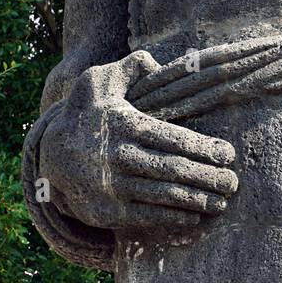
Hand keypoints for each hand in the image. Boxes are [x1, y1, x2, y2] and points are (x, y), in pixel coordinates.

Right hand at [38, 50, 238, 233]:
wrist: (49, 155)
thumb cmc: (87, 113)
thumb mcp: (101, 80)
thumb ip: (133, 66)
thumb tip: (160, 64)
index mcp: (125, 124)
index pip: (173, 138)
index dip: (204, 148)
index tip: (229, 154)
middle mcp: (118, 156)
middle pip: (173, 169)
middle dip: (208, 177)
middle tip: (233, 182)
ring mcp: (111, 187)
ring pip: (163, 195)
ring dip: (197, 200)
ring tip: (222, 201)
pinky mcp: (105, 212)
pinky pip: (145, 217)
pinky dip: (173, 218)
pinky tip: (195, 216)